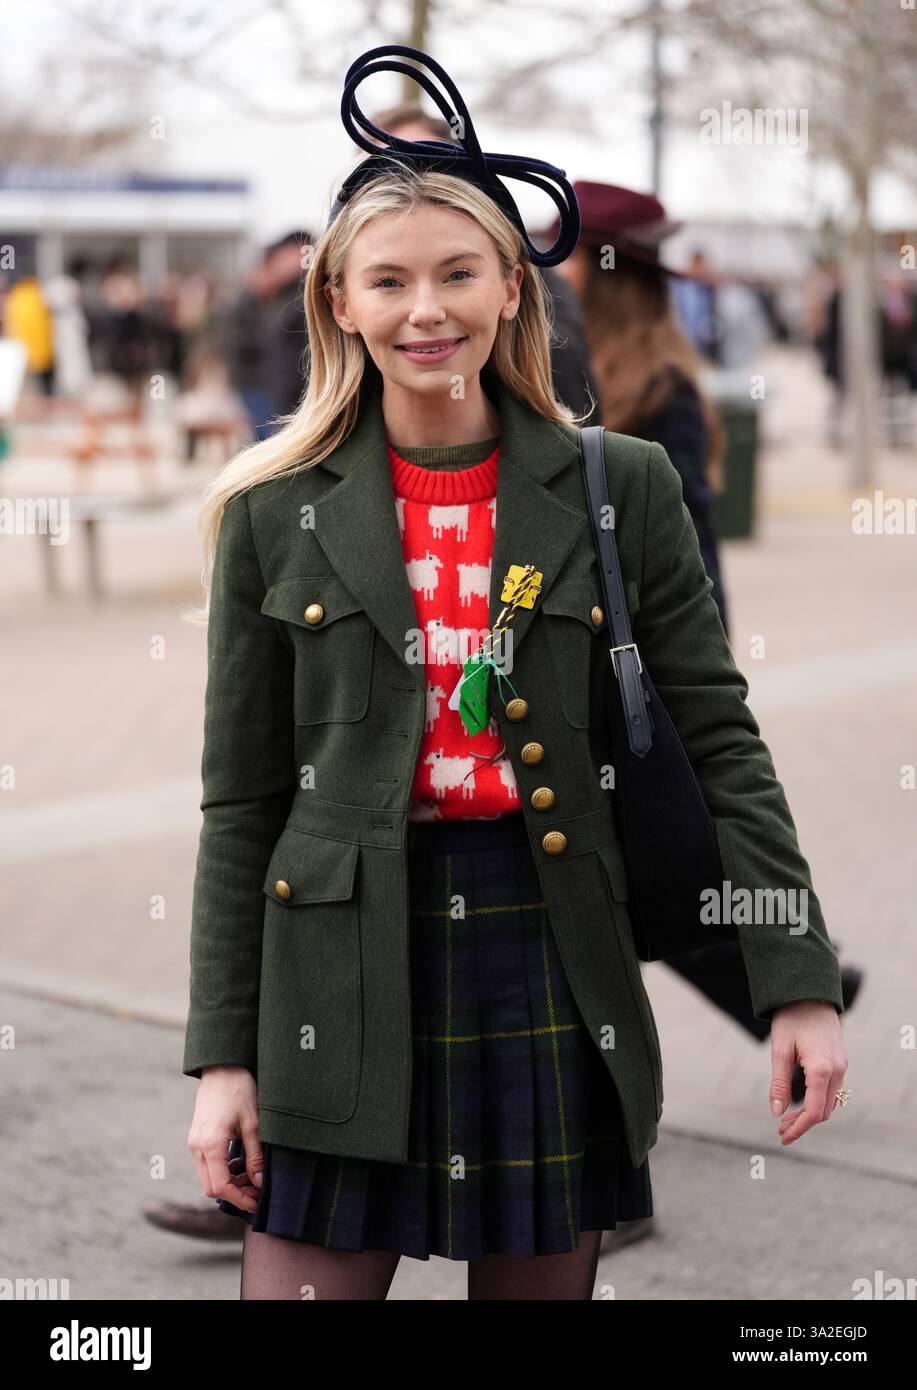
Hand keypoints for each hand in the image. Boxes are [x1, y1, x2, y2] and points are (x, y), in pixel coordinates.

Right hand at [187, 1065, 264, 1211]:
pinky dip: (222, 1171)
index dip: (239, 1199)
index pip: (220, 1186)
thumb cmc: (239, 1090)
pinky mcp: (197, 1138)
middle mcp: (197, 1147)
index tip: (256, 1202)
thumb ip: (255, 1156)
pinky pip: (206, 1165)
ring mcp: (194, 1143)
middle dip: (234, 1194)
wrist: (221, 1067)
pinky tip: (240, 1162)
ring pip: (207, 1177)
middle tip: (257, 1191)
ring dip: (229, 1183)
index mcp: (210, 1145)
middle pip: (211, 1187)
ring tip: (252, 1176)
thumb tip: (260, 1182)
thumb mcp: (253, 1123)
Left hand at [769, 1001, 847, 1144]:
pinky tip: (801, 1102)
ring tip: (786, 1119)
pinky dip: (818, 1101)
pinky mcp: (840, 1061)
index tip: (783, 1136)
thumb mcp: (780, 1050)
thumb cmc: (792, 1019)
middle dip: (803, 1124)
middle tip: (781, 1130)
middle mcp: (837, 1070)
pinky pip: (832, 1090)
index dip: (799, 1128)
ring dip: (811, 1114)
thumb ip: (779, 1083)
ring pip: (830, 1102)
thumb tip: (776, 1112)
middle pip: (824, 1111)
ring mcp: (842, 1066)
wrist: (810, 993)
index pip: (815, 1112)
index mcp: (822, 1069)